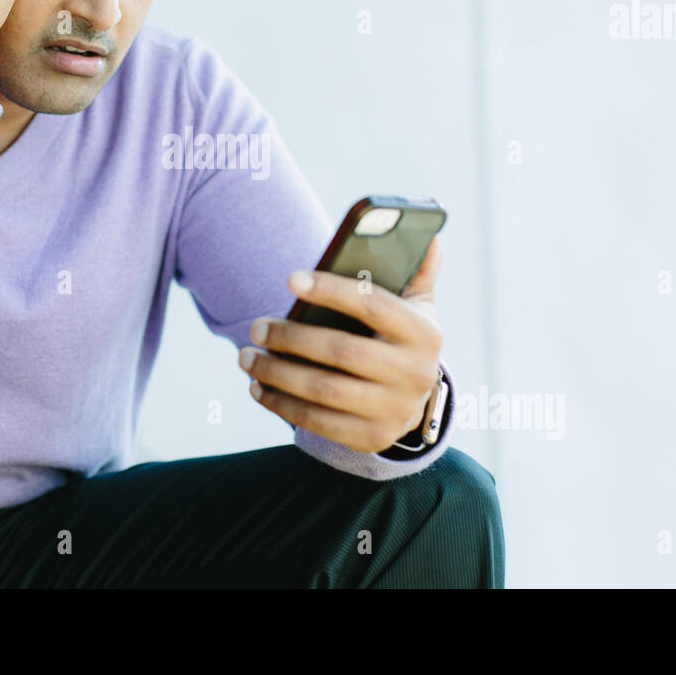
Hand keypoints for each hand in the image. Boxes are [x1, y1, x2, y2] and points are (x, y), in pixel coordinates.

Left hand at [240, 235, 444, 453]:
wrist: (415, 401)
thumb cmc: (402, 340)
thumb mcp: (418, 307)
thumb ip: (418, 271)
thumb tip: (429, 237)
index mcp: (423, 333)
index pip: (374, 305)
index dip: (331, 290)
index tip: (290, 279)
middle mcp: (414, 373)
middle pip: (341, 351)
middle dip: (291, 338)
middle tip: (256, 327)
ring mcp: (393, 409)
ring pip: (323, 389)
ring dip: (276, 373)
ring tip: (246, 356)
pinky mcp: (371, 437)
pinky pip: (318, 421)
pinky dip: (281, 405)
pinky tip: (258, 387)